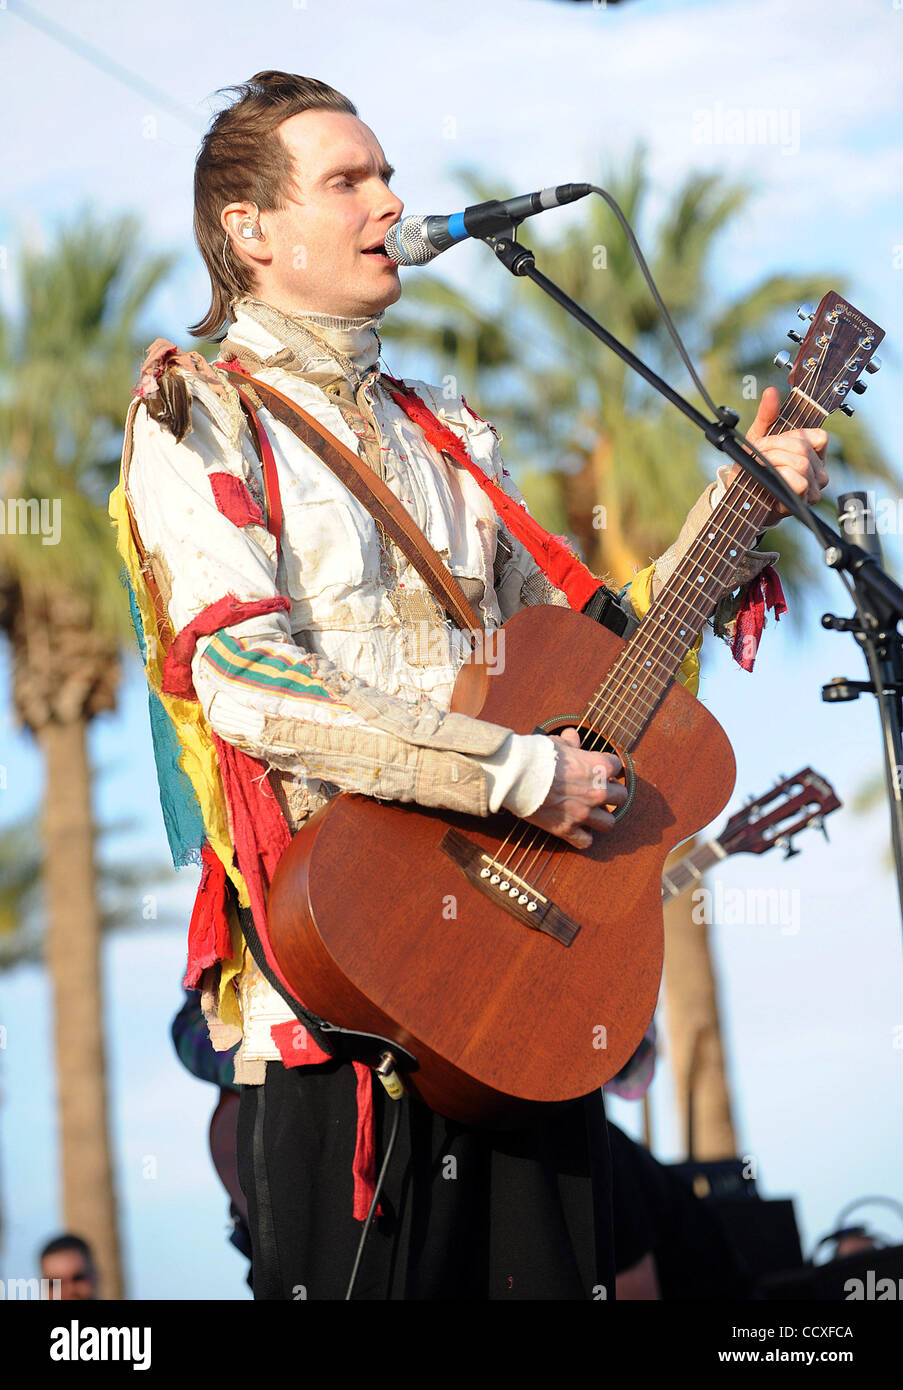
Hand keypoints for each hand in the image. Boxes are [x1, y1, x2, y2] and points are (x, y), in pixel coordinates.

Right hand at [523, 727, 626, 849]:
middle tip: (597, 792)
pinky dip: (582, 838)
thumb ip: (571, 742)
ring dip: (601, 818)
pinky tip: (575, 830)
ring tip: (590, 814)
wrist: (517, 775)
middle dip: (611, 794)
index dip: (608, 767)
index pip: (618, 766)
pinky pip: (586, 842)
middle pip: (621, 797)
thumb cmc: (537, 756)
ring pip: (609, 823)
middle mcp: (598, 792)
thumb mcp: (557, 743)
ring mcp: (584, 813)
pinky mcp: (567, 829)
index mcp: (599, 767)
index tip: (598, 770)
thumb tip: (573, 736)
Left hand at [725, 386, 828, 527]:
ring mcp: (812, 488)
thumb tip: (772, 392)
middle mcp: (818, 470)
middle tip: (756, 452)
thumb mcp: (757, 437)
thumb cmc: (753, 466)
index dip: (791, 435)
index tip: (766, 440)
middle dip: (775, 447)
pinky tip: (766, 479)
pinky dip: (779, 477)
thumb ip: (766, 415)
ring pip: (802, 465)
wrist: (740, 494)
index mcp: (813, 452)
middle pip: (804, 449)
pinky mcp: (802, 502)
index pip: (819, 437)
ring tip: (758, 466)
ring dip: (774, 461)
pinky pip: (799, 483)